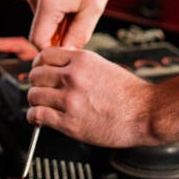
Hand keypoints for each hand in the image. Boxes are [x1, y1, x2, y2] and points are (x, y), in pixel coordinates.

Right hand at [23, 0, 115, 48]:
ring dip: (56, 25)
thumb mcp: (93, 10)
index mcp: (48, 1)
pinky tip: (70, 4)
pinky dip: (54, 14)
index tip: (71, 50)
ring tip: (77, 11)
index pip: (39, 41)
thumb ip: (78, 37)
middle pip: (39, 32)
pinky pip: (40, 11)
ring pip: (40, 22)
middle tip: (80, 27)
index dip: (54, 50)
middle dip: (57, 36)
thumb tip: (66, 54)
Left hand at [27, 47, 154, 147]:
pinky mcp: (70, 122)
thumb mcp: (102, 65)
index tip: (39, 72)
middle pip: (35, 74)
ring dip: (34, 101)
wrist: (146, 113)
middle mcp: (73, 76)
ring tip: (40, 106)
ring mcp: (70, 99)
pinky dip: (34, 118)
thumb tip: (58, 68)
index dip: (38, 64)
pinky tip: (39, 120)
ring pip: (33, 95)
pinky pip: (38, 115)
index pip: (44, 55)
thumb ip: (78, 65)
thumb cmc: (129, 93)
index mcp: (81, 60)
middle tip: (40, 90)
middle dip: (35, 83)